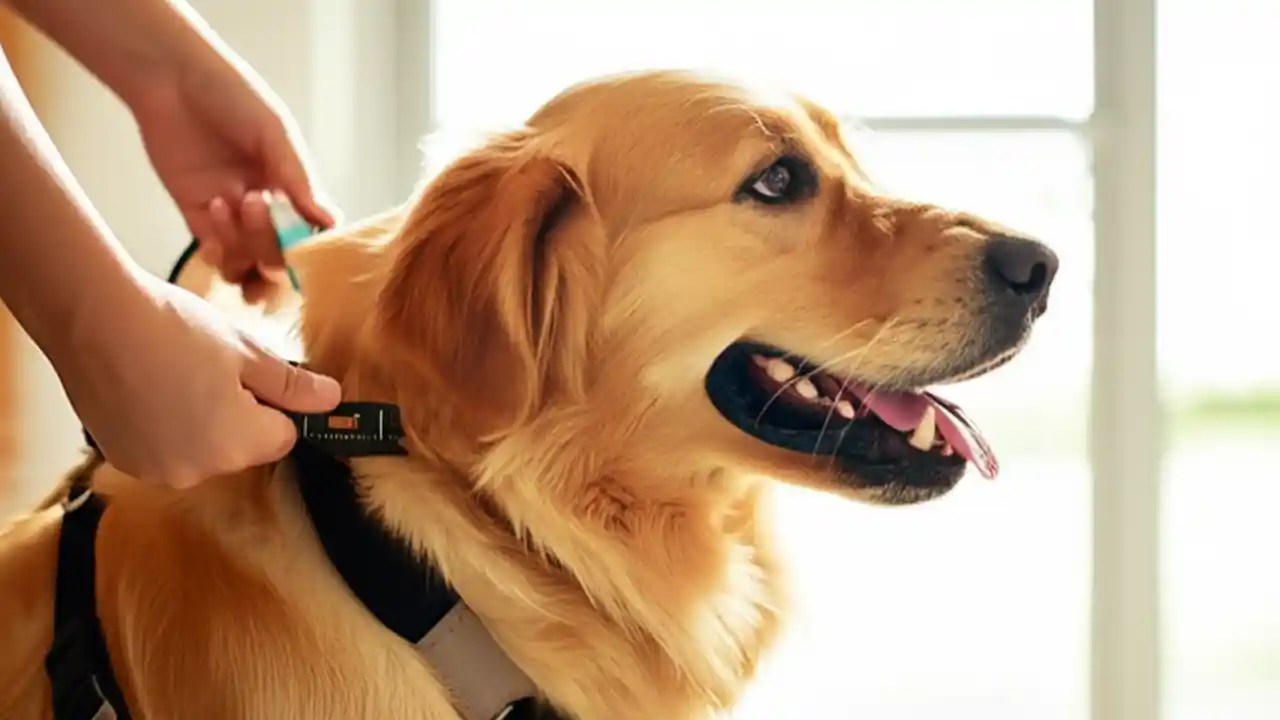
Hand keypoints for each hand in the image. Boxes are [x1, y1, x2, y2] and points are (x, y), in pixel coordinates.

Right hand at [55, 276, 341, 488]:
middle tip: (210, 368)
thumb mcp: (248, 352)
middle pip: (241, 447)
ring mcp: (156, 470)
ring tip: (174, 376)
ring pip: (202, 450)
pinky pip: (165, 450)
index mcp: (238, 444)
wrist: (94, 318)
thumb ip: (293, 385)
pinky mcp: (124, 461)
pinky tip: (148, 390)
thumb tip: (331, 401)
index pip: (283, 437)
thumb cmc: (174, 329)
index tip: (255, 376)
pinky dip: (164, 428)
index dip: (275, 404)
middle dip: (237, 414)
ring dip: (199, 422)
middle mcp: (199, 471)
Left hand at [130, 55, 337, 298]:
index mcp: (293, 186)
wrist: (170, 78)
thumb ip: (297, 179)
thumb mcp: (273, 133)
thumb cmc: (230, 94)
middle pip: (278, 255)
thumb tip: (330, 222)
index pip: (312, 232)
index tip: (300, 236)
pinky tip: (211, 212)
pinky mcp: (196, 215)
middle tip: (252, 201)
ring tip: (222, 203)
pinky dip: (216, 249)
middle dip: (268, 241)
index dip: (309, 245)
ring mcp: (232, 214)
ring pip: (247, 262)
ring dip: (240, 246)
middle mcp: (267, 206)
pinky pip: (214, 253)